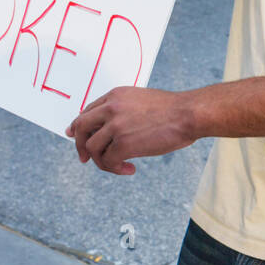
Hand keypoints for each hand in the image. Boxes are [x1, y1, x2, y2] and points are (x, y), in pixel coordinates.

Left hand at [66, 86, 198, 174]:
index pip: (88, 111)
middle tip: (84, 158)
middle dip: (80, 145)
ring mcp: (115, 126)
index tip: (76, 136)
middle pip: (82, 127)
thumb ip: (124, 110)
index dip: (80, 126)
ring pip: (92, 148)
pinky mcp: (123, 143)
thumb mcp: (141, 101)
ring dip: (102, 162)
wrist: (188, 114)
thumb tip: (112, 130)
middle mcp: (111, 108)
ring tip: (119, 166)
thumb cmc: (173, 110)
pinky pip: (108, 161)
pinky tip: (130, 169)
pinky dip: (116, 169)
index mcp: (115, 95)